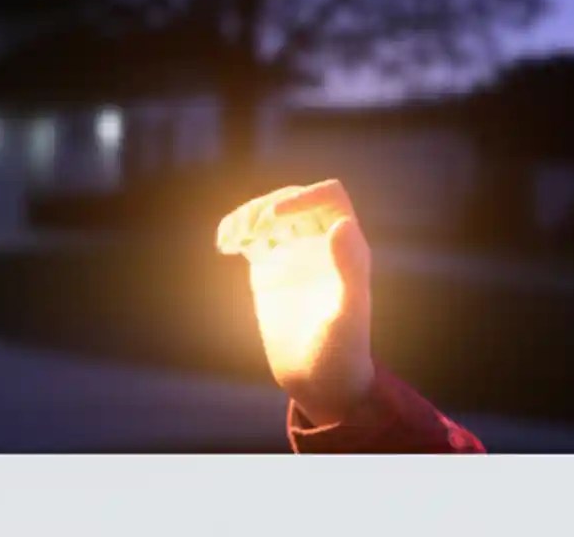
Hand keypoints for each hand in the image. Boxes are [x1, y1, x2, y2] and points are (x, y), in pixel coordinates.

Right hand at [216, 179, 375, 425]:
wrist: (319, 378)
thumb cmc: (341, 349)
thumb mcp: (347, 312)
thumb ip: (349, 270)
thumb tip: (341, 224)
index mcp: (348, 245)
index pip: (329, 197)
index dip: (303, 196)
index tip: (275, 217)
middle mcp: (323, 243)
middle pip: (295, 199)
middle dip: (268, 206)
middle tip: (250, 234)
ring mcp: (295, 253)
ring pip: (271, 213)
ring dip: (248, 215)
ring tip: (232, 239)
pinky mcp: (270, 267)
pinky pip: (252, 235)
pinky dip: (235, 230)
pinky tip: (225, 244)